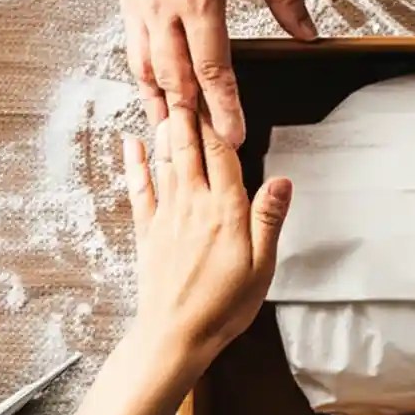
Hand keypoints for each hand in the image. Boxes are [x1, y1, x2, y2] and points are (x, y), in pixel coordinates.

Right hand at [114, 0, 316, 144]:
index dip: (226, 108)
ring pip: (148, 71)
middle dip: (194, 121)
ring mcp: (140, 5)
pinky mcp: (127, 0)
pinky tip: (156, 97)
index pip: (215, 68)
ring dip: (164, 107)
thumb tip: (309, 36)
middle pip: (178, 80)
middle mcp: (164, 7)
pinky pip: (133, 51)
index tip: (235, 137)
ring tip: (176, 139)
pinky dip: (145, 80)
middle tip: (208, 153)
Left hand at [122, 103, 292, 377]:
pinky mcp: (148, 231)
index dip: (217, 120)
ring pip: (166, 160)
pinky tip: (132, 142)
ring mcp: (166, 216)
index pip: (222, 154)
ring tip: (164, 95)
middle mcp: (193, 206)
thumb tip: (282, 181)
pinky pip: (140, 188)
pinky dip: (135, 163)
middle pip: (190, 148)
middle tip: (184, 77)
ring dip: (166, 126)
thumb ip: (268, 220)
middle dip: (187, 111)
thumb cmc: (224, 307)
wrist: (174, 337)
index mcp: (225, 212)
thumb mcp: (261, 267)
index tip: (214, 90)